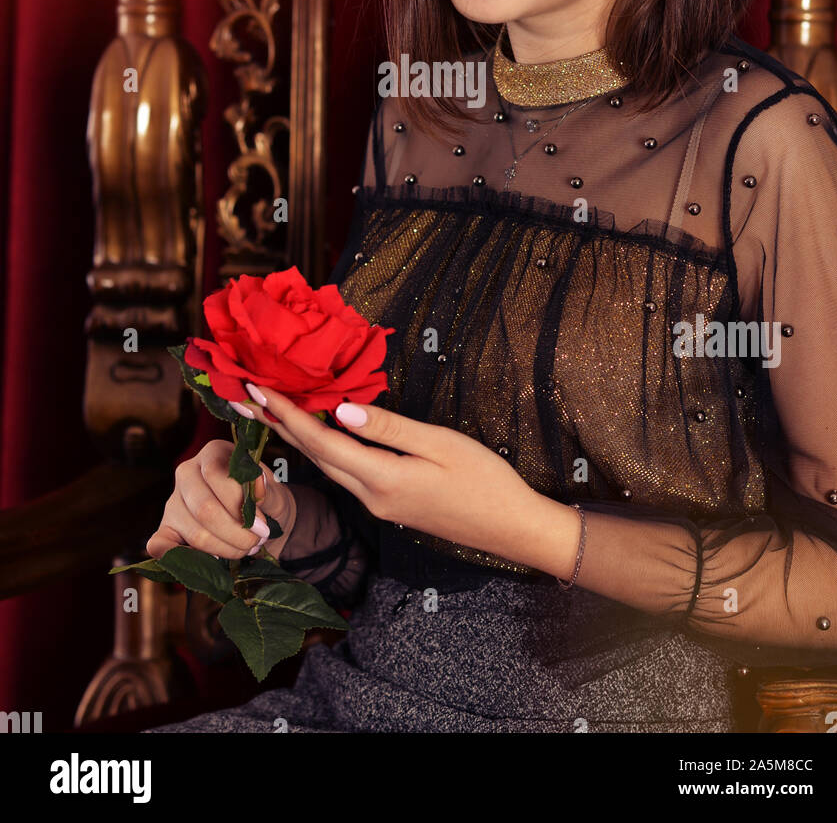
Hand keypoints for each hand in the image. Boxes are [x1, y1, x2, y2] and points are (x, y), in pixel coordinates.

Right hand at [146, 439, 296, 561]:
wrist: (259, 518)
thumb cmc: (264, 500)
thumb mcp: (273, 490)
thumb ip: (267, 489)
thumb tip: (258, 488)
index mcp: (212, 453)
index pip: (216, 475)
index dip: (239, 505)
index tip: (263, 527)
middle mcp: (187, 472)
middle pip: (204, 508)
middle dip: (235, 533)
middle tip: (256, 542)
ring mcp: (173, 502)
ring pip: (195, 533)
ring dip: (225, 549)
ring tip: (246, 549)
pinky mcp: (165, 529)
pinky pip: (160, 545)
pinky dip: (180, 558)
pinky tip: (208, 562)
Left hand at [241, 387, 580, 575]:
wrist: (512, 527)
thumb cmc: (484, 479)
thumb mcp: (439, 444)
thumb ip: (388, 428)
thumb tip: (340, 411)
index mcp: (381, 480)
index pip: (320, 443)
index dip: (285, 415)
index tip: (255, 388)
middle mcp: (371, 497)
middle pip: (313, 457)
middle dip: (277, 425)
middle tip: (245, 396)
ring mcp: (379, 505)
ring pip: (327, 466)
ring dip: (296, 438)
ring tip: (270, 410)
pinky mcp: (389, 504)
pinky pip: (345, 473)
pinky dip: (323, 449)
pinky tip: (318, 433)